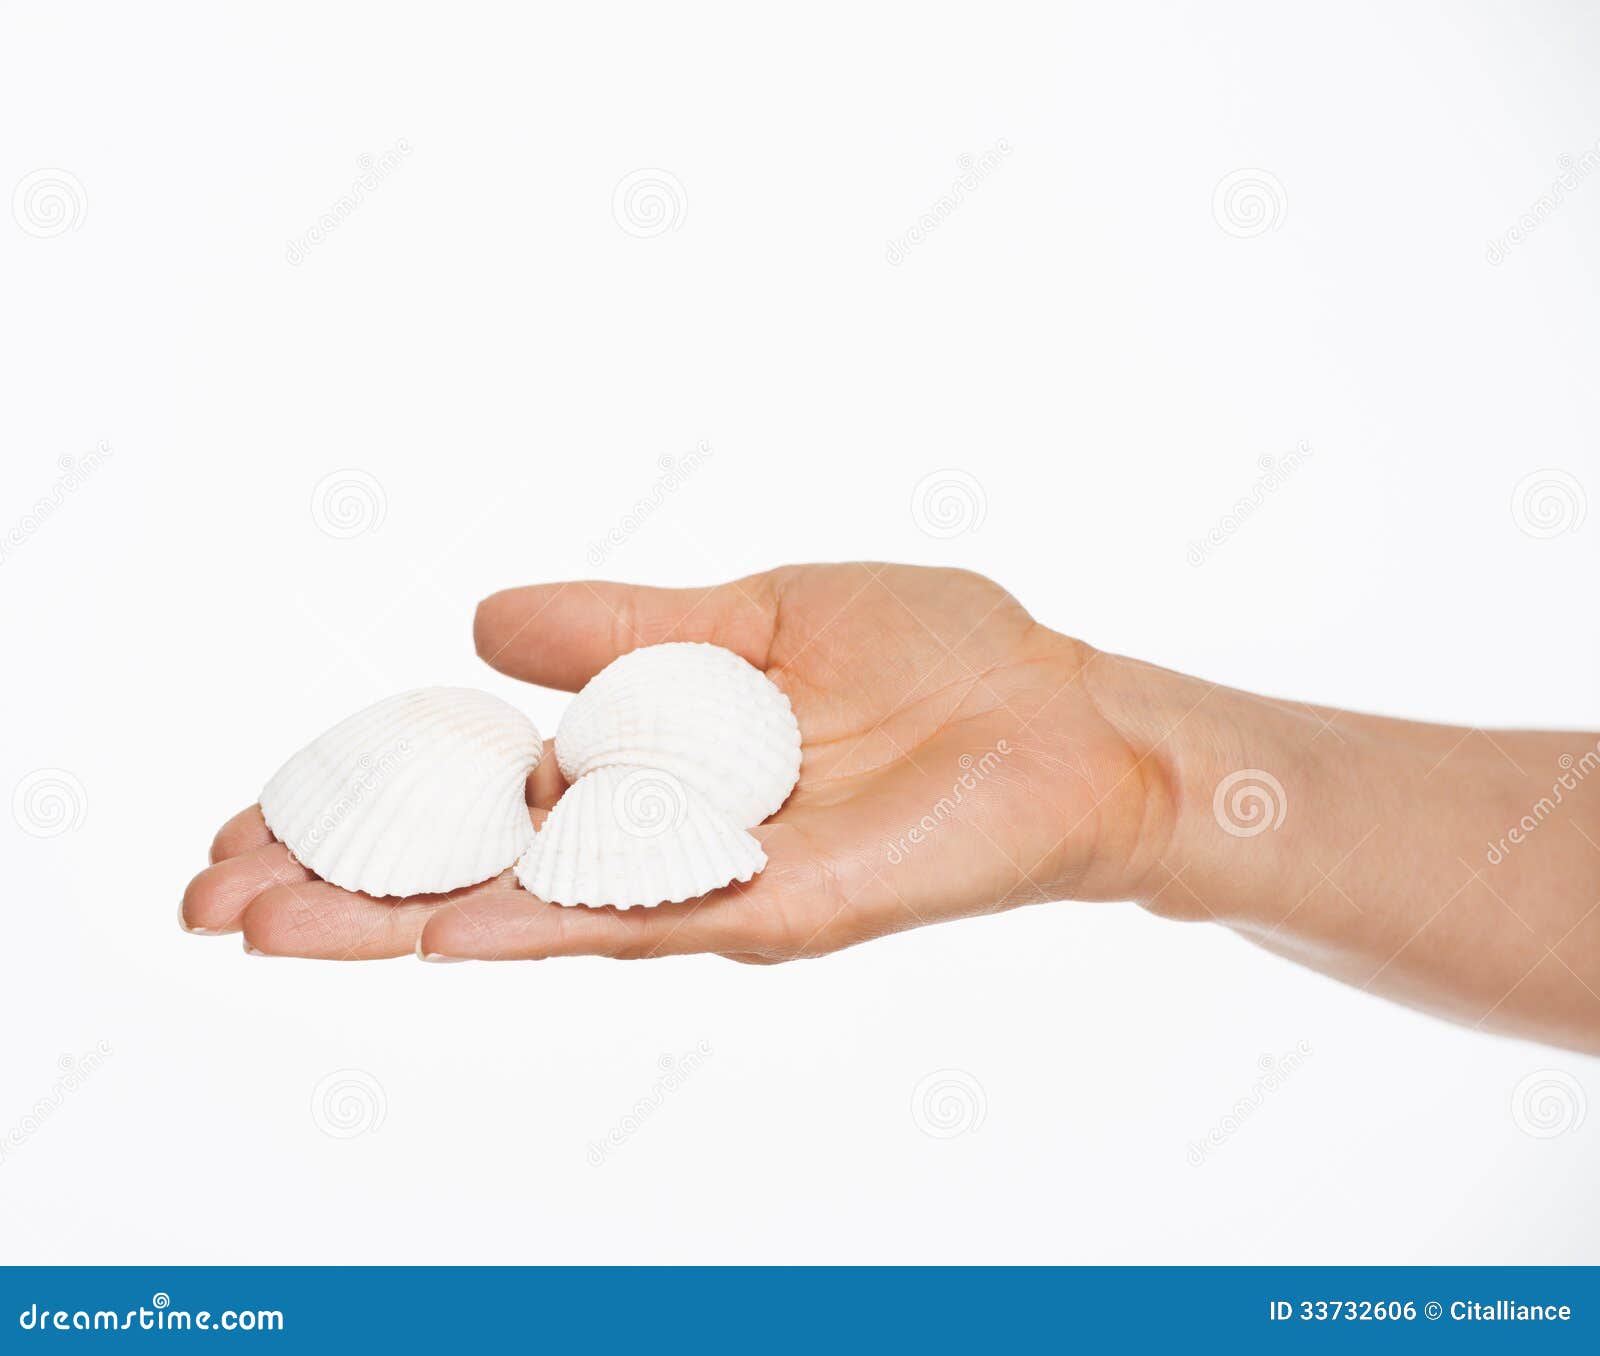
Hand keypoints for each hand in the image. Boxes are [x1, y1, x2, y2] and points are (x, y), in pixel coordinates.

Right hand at [180, 564, 1164, 961]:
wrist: (1067, 716)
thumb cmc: (934, 662)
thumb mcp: (755, 619)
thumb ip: (627, 633)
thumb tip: (482, 627)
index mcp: (648, 768)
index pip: (474, 797)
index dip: (363, 808)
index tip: (249, 816)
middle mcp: (663, 843)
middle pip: (476, 871)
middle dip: (342, 880)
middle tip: (207, 893)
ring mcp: (717, 884)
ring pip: (534, 910)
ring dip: (400, 916)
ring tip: (268, 919)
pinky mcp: (789, 905)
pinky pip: (651, 917)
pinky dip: (546, 922)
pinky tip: (443, 929)